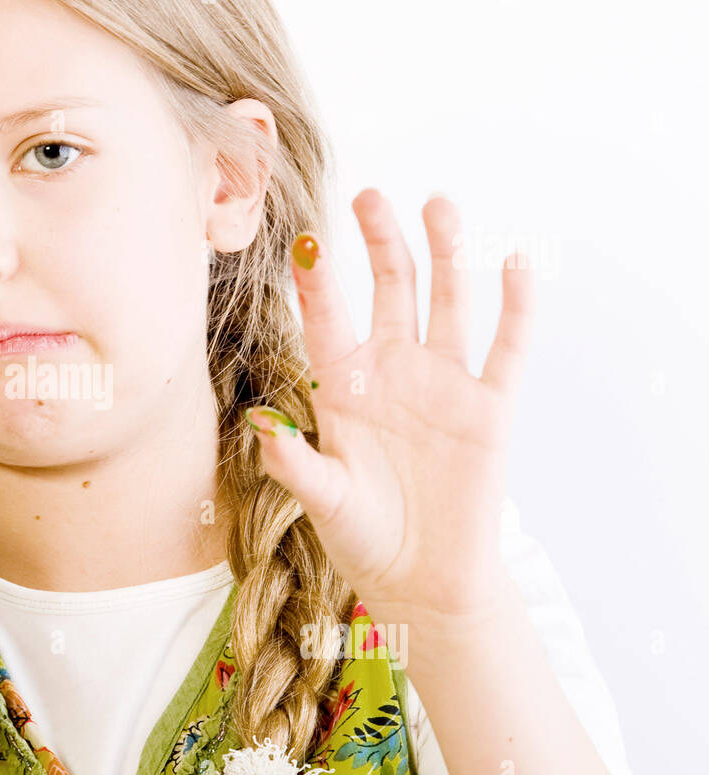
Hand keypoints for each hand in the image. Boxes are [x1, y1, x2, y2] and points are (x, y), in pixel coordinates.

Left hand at [246, 189, 532, 629]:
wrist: (423, 579)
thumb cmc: (362, 537)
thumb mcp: (322, 500)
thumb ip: (294, 462)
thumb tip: (259, 424)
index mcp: (344, 387)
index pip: (327, 319)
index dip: (317, 280)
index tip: (303, 238)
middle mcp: (393, 372)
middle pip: (389, 290)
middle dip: (381, 242)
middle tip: (370, 195)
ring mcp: (444, 384)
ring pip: (447, 302)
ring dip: (446, 254)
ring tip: (439, 204)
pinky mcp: (489, 408)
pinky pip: (505, 348)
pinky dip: (514, 307)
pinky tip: (513, 263)